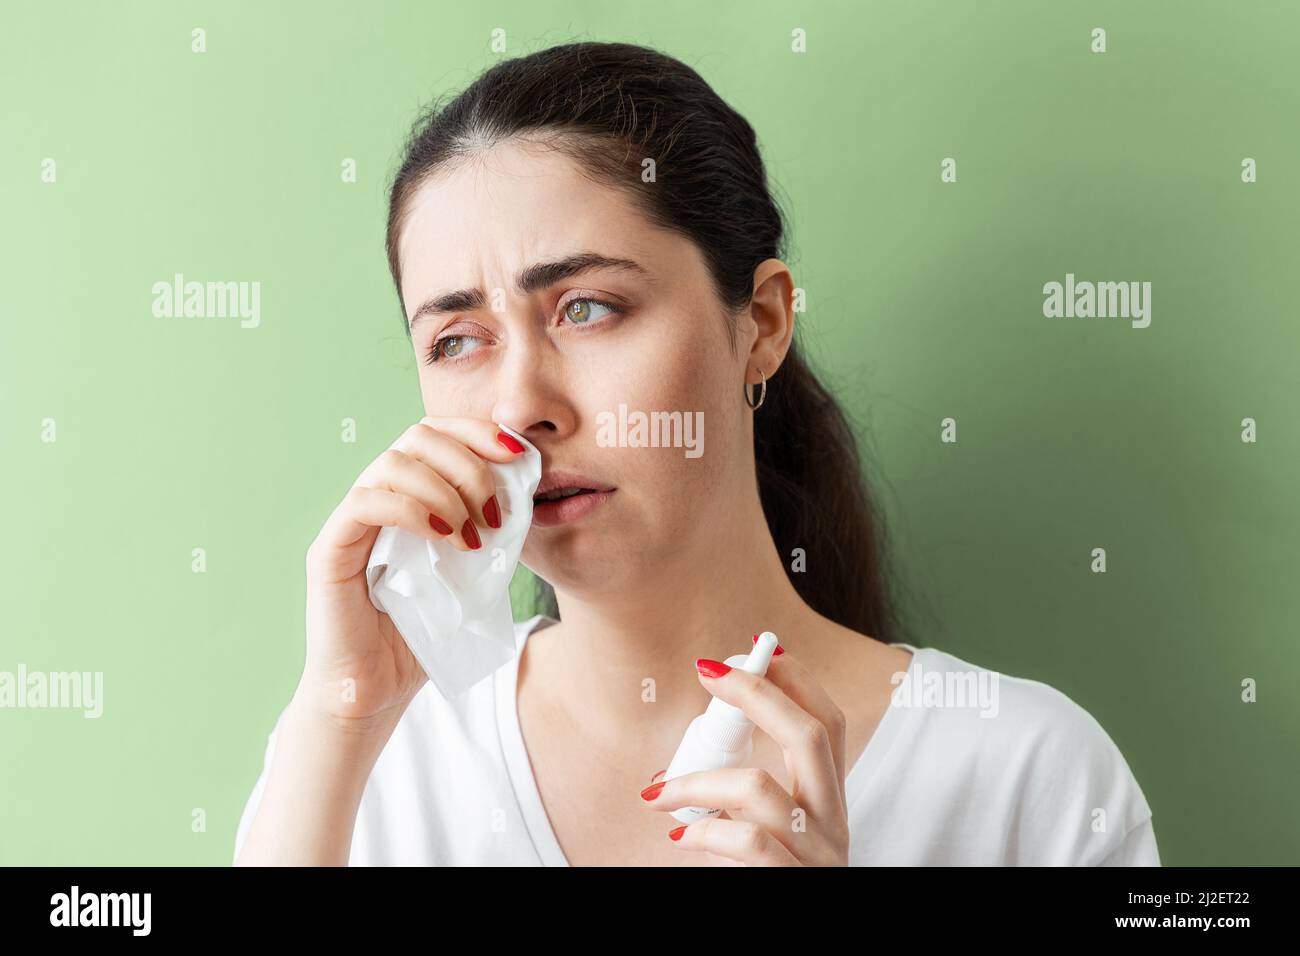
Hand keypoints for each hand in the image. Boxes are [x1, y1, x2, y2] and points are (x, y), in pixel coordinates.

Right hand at [300, 416, 525, 727]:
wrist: (377, 690)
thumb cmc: (424, 634)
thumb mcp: (471, 572)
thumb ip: (488, 529)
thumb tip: (525, 490)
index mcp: (408, 495)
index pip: (437, 434)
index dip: (478, 432)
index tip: (519, 454)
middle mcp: (376, 497)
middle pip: (417, 437)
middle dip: (468, 463)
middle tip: (494, 512)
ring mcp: (349, 521)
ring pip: (392, 462)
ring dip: (445, 491)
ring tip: (470, 535)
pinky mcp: (329, 549)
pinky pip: (365, 502)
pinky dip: (412, 509)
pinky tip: (443, 536)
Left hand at [639, 637, 850, 865]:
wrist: (802, 947)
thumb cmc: (767, 879)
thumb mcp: (769, 830)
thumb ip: (745, 791)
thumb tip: (689, 751)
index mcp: (826, 800)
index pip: (829, 723)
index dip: (798, 679)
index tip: (758, 650)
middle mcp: (832, 822)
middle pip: (813, 735)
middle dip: (757, 695)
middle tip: (707, 675)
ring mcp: (817, 855)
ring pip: (760, 790)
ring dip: (697, 782)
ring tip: (659, 794)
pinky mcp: (792, 884)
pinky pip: (747, 843)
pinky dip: (705, 832)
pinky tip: (682, 837)